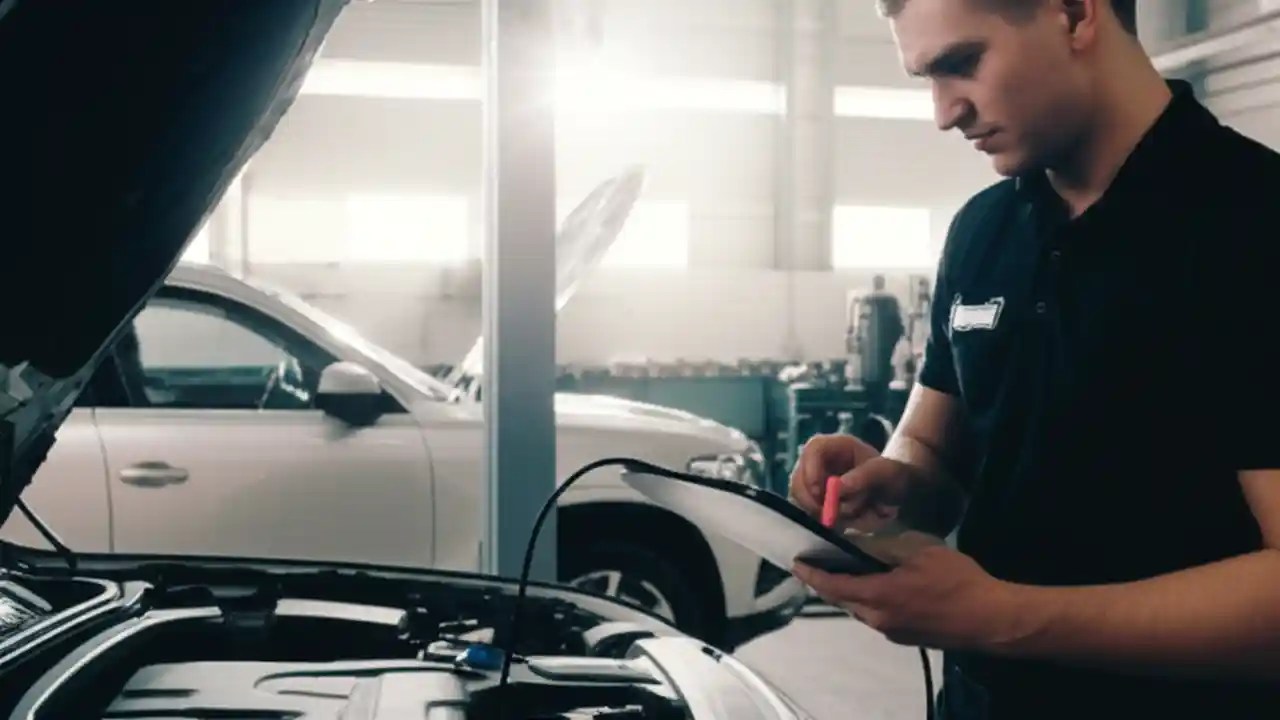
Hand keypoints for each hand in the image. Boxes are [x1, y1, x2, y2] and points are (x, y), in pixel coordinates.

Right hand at [788, 434, 916, 535]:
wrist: (896, 493)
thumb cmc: (892, 476)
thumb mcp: (885, 473)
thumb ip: (863, 478)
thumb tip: (838, 488)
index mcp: (836, 446)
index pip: (813, 449)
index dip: (811, 471)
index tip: (820, 493)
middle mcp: (820, 461)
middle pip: (799, 476)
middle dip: (811, 499)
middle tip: (828, 516)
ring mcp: (815, 481)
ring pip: (801, 498)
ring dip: (821, 511)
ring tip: (848, 516)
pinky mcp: (816, 500)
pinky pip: (808, 511)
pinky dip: (823, 520)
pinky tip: (843, 521)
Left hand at [792, 540, 1030, 651]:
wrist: (990, 619)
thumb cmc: (957, 580)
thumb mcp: (919, 550)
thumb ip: (885, 546)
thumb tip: (859, 541)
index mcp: (879, 596)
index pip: (832, 586)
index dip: (812, 574)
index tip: (796, 562)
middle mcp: (879, 619)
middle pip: (842, 600)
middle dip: (827, 582)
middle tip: (818, 561)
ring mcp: (892, 632)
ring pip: (859, 609)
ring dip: (849, 592)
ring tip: (845, 569)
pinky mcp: (906, 637)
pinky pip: (876, 616)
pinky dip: (867, 599)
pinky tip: (876, 584)